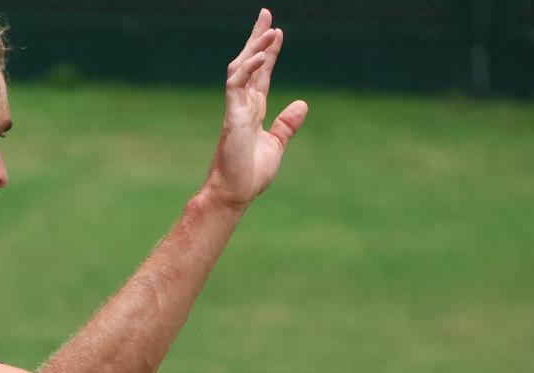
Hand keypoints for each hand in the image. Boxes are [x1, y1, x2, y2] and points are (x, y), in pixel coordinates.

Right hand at [203, 8, 308, 210]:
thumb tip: (302, 103)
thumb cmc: (250, 173)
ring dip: (255, 47)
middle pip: (249, 63)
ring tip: (271, 28)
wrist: (235, 193)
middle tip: (266, 13)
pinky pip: (236, 85)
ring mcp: (235, 108)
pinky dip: (248, 69)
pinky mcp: (231, 116)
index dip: (269, 52)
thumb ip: (286, 124)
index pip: (261, 73)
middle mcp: (243, 104)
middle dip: (257, 38)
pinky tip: (260, 55)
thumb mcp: (275, 144)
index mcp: (253, 110)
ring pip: (241, 68)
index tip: (277, 31)